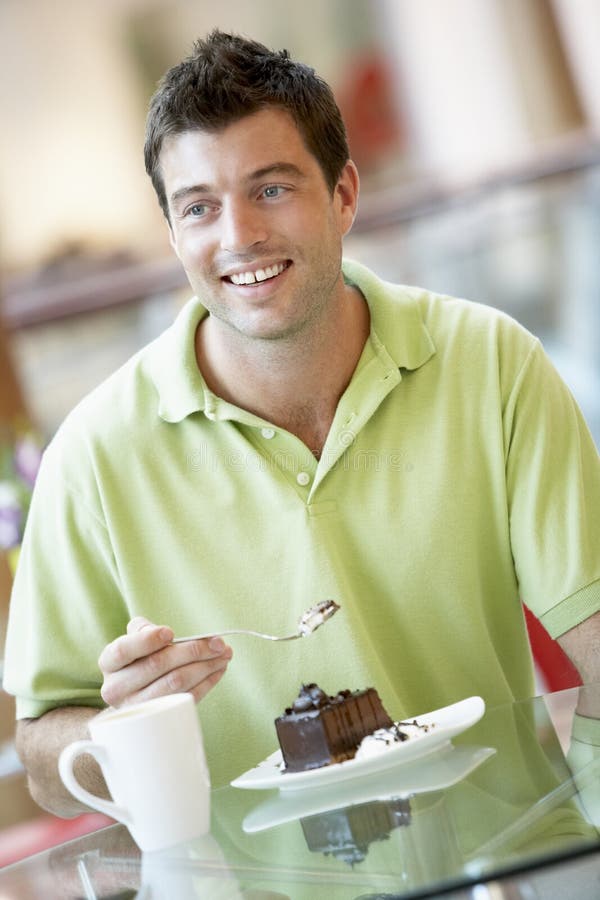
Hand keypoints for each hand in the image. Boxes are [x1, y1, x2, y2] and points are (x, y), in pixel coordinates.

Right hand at [98, 617, 232, 707]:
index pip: (123, 650)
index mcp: (109, 663)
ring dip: (205, 667)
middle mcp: (117, 688)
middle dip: (193, 651)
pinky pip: (186, 699)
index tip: (170, 632)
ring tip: (224, 655)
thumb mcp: (135, 639)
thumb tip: (165, 635)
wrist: (135, 694)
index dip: (147, 640)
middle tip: (218, 643)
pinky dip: (207, 682)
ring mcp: (137, 708)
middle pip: (157, 665)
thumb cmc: (139, 659)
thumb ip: (143, 630)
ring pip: (175, 683)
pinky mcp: (158, 719)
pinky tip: (218, 670)